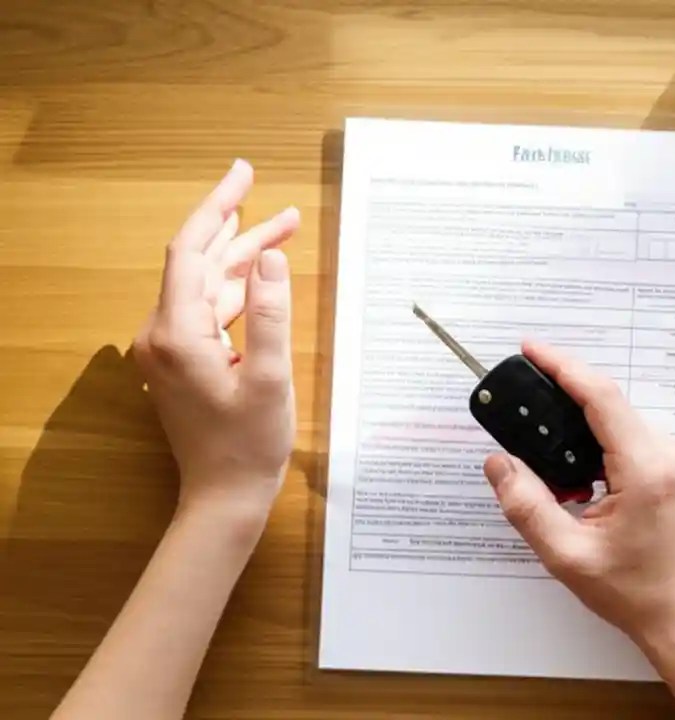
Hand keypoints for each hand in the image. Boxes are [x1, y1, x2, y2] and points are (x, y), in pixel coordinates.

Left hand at [132, 160, 299, 522]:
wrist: (224, 496)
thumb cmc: (249, 443)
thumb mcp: (271, 376)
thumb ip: (272, 313)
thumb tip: (272, 258)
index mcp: (178, 333)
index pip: (192, 251)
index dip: (219, 208)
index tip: (244, 174)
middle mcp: (163, 334)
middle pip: (202, 264)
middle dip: (243, 231)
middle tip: (283, 206)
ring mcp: (170, 349)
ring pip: (209, 287)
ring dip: (246, 261)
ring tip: (287, 232)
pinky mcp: (183, 362)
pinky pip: (210, 311)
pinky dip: (239, 291)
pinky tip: (264, 279)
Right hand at [483, 341, 674, 643]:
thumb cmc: (634, 590)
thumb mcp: (566, 554)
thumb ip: (526, 505)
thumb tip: (498, 464)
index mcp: (644, 468)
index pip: (600, 396)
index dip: (562, 366)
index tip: (530, 349)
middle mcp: (665, 453)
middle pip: (606, 402)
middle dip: (560, 396)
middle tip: (519, 402)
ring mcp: (672, 458)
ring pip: (614, 419)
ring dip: (577, 426)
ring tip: (543, 456)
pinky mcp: (671, 467)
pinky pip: (626, 436)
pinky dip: (595, 443)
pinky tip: (573, 475)